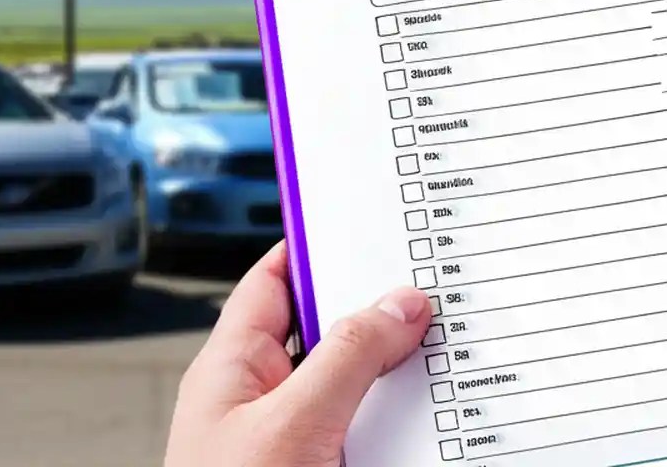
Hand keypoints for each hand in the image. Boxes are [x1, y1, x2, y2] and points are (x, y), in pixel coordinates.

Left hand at [164, 242, 431, 466]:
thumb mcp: (293, 422)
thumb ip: (347, 357)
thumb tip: (399, 306)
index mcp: (232, 367)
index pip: (274, 281)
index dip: (317, 248)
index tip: (368, 223)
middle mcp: (260, 398)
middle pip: (326, 330)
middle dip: (375, 314)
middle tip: (426, 294)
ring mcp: (290, 436)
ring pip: (353, 383)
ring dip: (394, 372)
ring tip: (435, 358)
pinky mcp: (319, 464)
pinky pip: (365, 426)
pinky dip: (398, 416)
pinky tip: (427, 413)